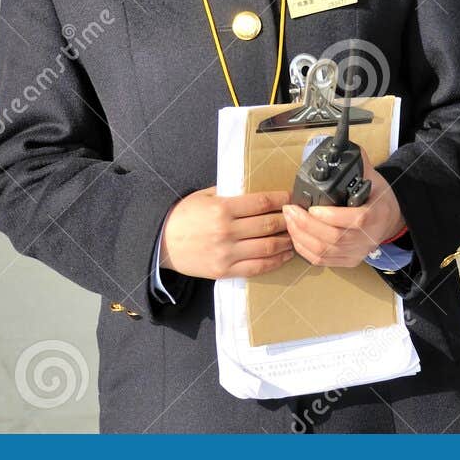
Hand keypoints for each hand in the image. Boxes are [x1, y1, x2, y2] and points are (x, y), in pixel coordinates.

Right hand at [160, 187, 293, 279]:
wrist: (161, 243)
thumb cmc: (183, 216)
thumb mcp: (204, 196)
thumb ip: (229, 192)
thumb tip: (255, 188)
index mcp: (222, 208)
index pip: (261, 203)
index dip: (281, 199)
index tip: (291, 197)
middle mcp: (227, 231)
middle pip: (269, 224)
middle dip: (288, 220)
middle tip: (298, 217)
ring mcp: (227, 253)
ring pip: (268, 247)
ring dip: (287, 241)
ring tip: (296, 236)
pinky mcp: (224, 270)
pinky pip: (257, 267)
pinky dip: (275, 261)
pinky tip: (285, 255)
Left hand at [283, 167, 404, 267]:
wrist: (390, 221)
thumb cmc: (379, 199)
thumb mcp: (374, 179)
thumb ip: (358, 164)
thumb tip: (342, 145)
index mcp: (376, 215)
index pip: (355, 221)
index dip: (331, 217)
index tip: (313, 207)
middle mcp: (367, 238)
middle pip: (333, 238)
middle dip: (306, 225)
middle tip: (290, 210)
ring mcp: (357, 252)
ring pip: (324, 252)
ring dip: (301, 236)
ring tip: (289, 220)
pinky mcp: (347, 261)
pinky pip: (321, 260)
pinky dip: (304, 249)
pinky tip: (295, 235)